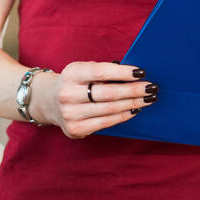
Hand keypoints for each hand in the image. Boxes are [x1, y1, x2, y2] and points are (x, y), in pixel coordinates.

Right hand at [37, 62, 156, 138]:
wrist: (48, 101)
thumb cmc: (75, 82)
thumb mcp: (82, 70)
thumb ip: (102, 72)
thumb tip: (135, 75)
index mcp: (70, 74)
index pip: (100, 72)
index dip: (123, 72)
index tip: (142, 72)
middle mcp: (67, 94)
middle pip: (108, 93)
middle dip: (134, 90)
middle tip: (152, 88)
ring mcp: (70, 114)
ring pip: (110, 110)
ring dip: (133, 104)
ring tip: (148, 99)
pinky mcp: (75, 129)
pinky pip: (106, 123)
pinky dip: (123, 116)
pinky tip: (134, 110)